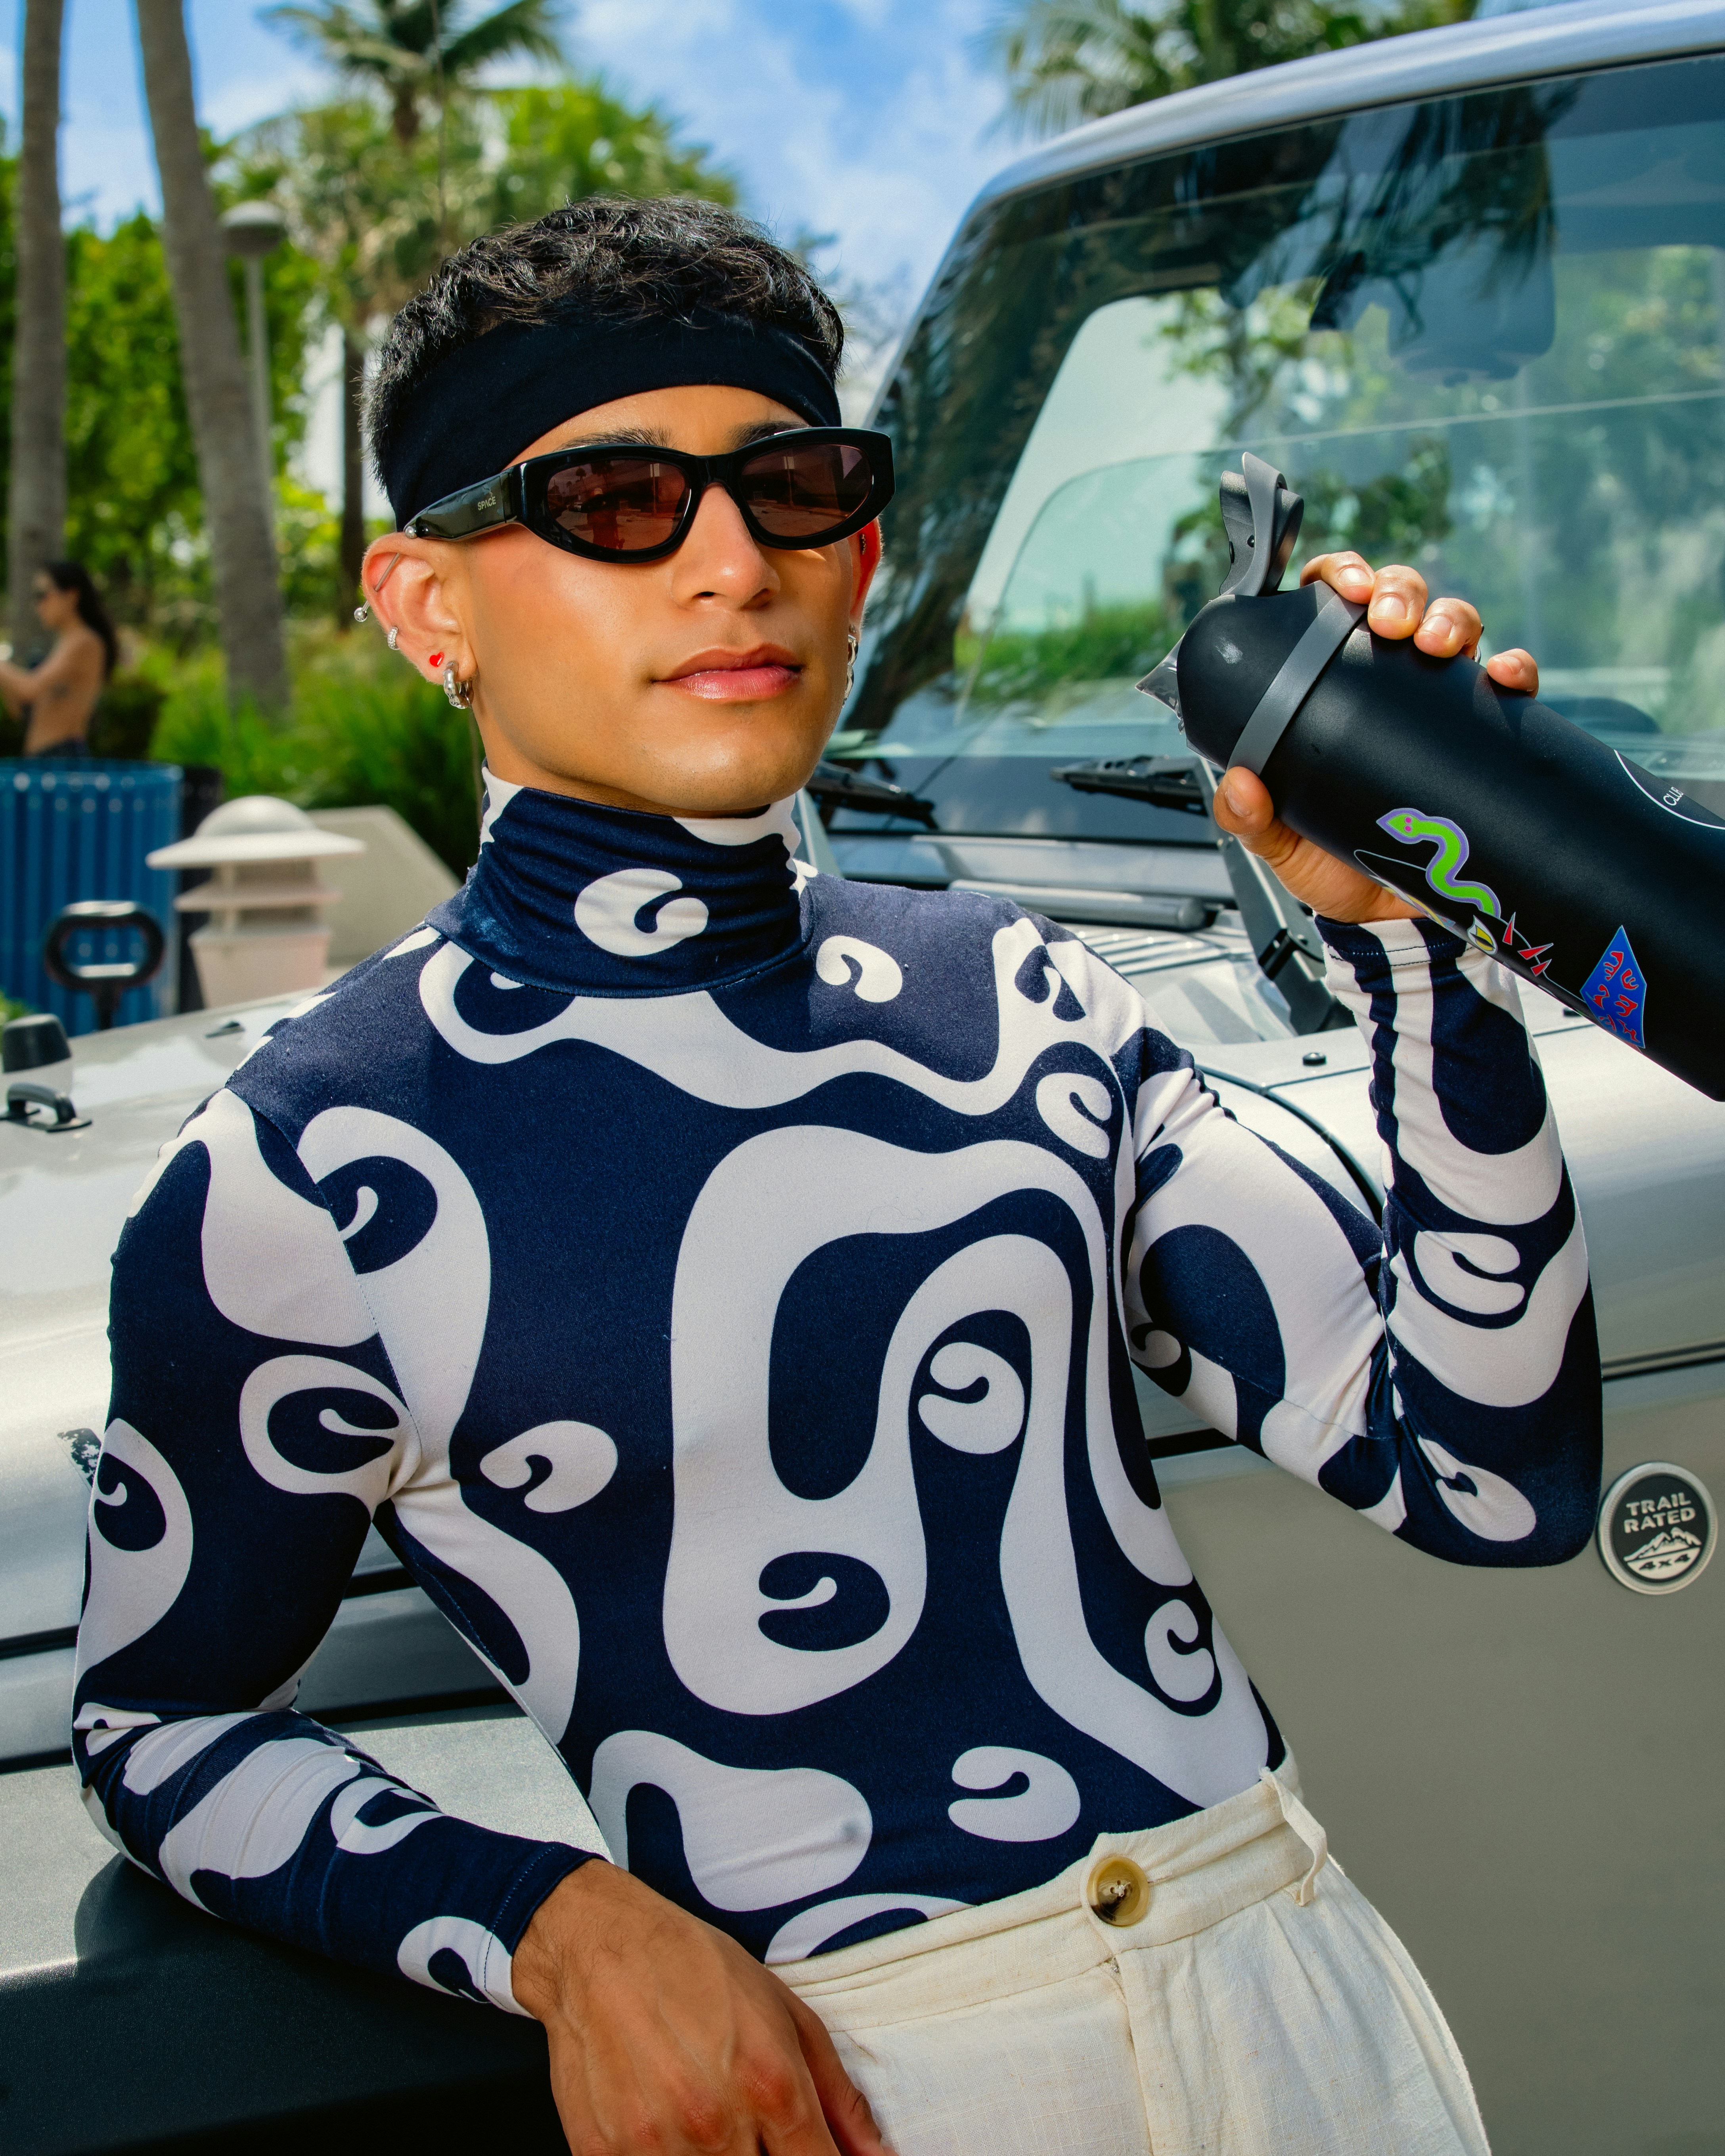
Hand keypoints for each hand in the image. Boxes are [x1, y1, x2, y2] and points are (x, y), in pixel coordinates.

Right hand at [511, 1860, 892, 2155]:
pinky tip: (662, 2121)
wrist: (598, 1944)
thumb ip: (838, 2097)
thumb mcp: (786, 2012)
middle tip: (749, 2127)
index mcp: (770, 2086)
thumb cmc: (697, 1969)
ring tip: (702, 2116)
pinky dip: (664, 2154)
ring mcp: (654, 2146)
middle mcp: (715, 2123)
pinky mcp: (602, 2153)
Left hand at [1210, 553, 1538, 925]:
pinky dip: (1513, 668)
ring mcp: (1440, 701)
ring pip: (1456, 625)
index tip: (1343, 587)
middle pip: (1400, 600)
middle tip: (1389, 620)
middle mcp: (1388, 681)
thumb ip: (1253, 820)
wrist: (1397, 919)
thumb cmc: (1337, 867)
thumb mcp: (1284, 846)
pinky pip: (1509, 683)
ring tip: (1436, 644)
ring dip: (1451, 618)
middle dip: (1400, 592)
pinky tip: (1503, 676)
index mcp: (1332, 685)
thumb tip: (1238, 783)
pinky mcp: (1487, 730)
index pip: (1330, 606)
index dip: (1337, 576)